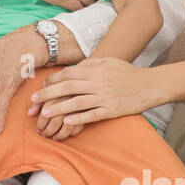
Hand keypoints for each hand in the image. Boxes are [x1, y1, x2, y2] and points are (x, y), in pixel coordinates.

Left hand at [26, 57, 159, 137]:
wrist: (151, 85)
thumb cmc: (128, 73)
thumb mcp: (109, 62)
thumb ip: (90, 65)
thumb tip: (71, 69)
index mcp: (95, 70)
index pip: (68, 74)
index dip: (52, 80)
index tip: (41, 87)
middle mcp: (98, 83)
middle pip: (67, 88)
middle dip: (48, 94)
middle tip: (33, 101)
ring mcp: (105, 97)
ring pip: (77, 102)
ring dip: (59, 108)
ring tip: (44, 113)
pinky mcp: (112, 110)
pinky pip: (92, 115)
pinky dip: (79, 119)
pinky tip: (66, 122)